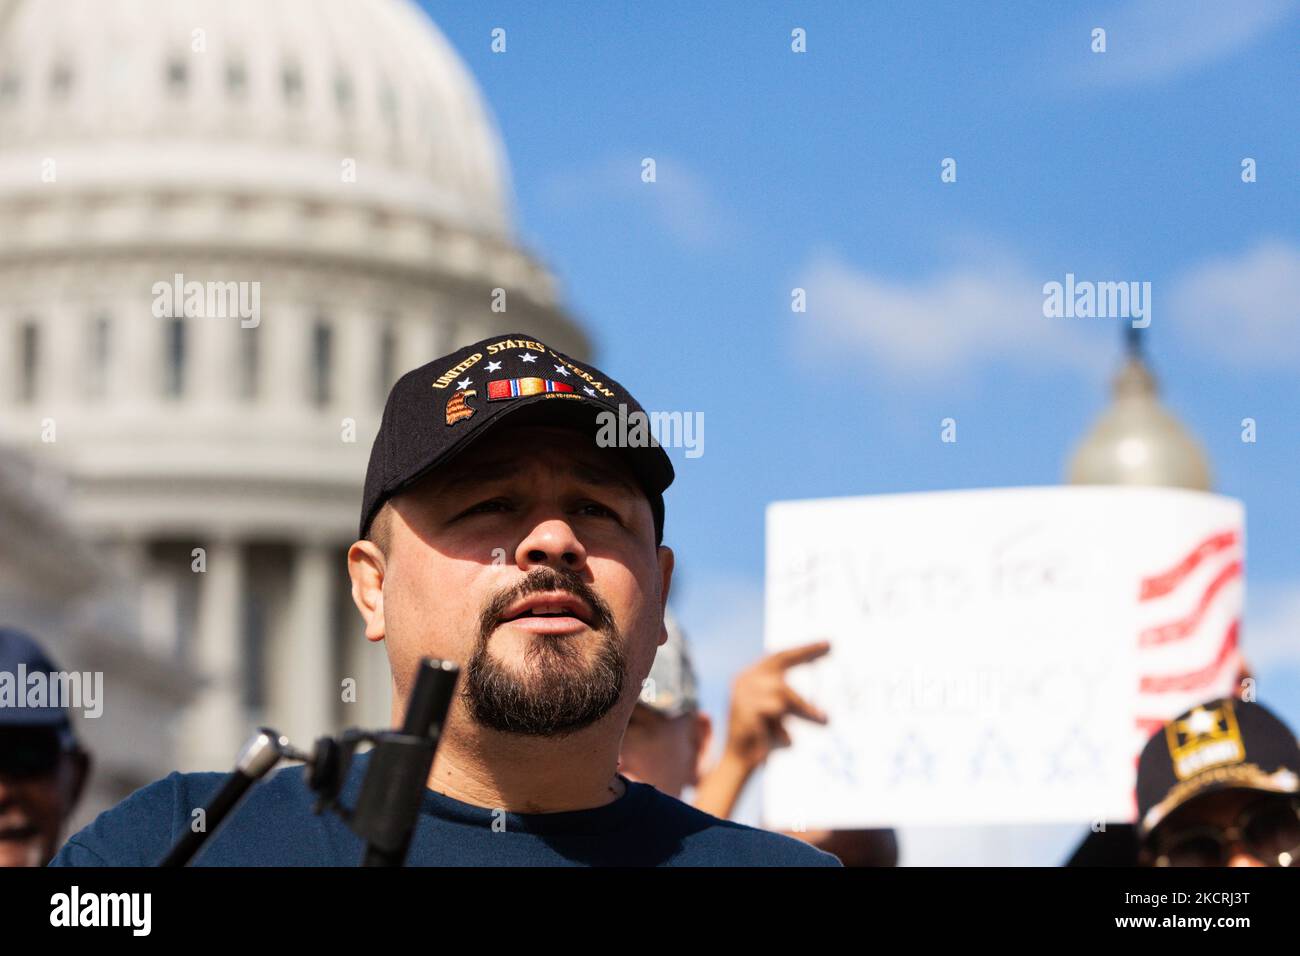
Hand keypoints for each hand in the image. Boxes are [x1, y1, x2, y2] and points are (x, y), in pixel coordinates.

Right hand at [723, 640, 830, 769]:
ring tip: (826, 721)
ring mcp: (744, 697)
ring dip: (807, 711)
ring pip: (785, 696)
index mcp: (748, 677)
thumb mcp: (773, 709)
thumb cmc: (761, 737)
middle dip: (805, 652)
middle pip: (781, 662)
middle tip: (830, 646)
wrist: (736, 762)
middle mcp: (744, 681)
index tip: (828, 644)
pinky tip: (787, 743)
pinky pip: (778, 722)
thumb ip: (785, 692)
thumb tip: (817, 671)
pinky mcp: (748, 716)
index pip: (778, 657)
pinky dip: (785, 735)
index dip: (804, 650)